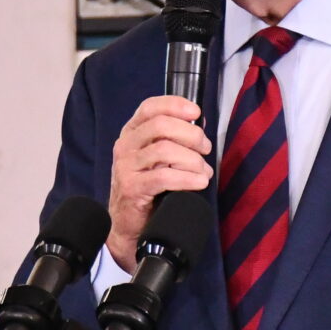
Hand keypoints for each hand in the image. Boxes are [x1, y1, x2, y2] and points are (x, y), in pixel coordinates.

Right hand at [107, 95, 211, 270]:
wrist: (128, 224)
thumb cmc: (147, 188)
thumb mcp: (156, 159)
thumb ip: (173, 140)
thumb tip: (199, 125)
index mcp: (132, 133)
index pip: (150, 107)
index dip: (175, 105)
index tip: (196, 112)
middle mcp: (125, 146)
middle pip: (161, 125)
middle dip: (191, 135)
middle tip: (205, 148)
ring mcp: (126, 167)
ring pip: (164, 150)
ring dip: (192, 159)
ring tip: (203, 171)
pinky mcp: (132, 188)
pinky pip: (164, 177)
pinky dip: (187, 178)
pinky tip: (199, 182)